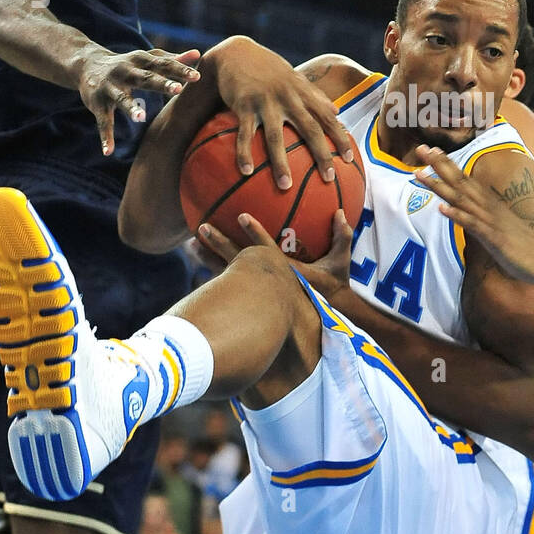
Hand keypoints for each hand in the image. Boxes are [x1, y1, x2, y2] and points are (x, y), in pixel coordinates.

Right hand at [79, 47, 201, 154]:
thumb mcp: (146, 59)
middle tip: (177, 89)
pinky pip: (102, 122)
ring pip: (121, 98)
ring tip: (141, 117)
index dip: (179, 69)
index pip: (163, 64)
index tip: (196, 76)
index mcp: (140, 60)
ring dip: (131, 107)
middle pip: (145, 78)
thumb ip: (171, 59)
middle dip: (161, 83)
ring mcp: (109, 88)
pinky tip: (108, 151)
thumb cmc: (127, 64)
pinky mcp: (97, 104)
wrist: (86, 64)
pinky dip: (105, 137)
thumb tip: (197, 53)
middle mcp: (124, 71)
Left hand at [194, 209, 353, 302]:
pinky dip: (214, 270)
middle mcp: (267, 279)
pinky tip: (200, 259)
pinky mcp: (252, 295)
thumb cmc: (331, 286)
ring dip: (209, 258)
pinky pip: (227, 282)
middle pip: (238, 258)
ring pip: (227, 271)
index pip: (267, 248)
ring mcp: (257, 289)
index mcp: (285, 269)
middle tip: (201, 228)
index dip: (255, 232)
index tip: (242, 216)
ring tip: (190, 245)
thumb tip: (341, 212)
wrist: (322, 320)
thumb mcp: (340, 263)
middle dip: (219, 243)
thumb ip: (342, 236)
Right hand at [210, 38, 354, 189]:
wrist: (236, 52)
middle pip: (309, 129)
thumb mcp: (295, 78)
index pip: (327, 117)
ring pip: (276, 136)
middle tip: (328, 178)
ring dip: (281, 162)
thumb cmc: (269, 69)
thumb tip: (338, 112)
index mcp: (302, 93)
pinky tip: (246, 172)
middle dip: (321, 154)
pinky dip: (245, 153)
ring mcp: (265, 101)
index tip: (349, 159)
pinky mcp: (243, 105)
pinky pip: (245, 134)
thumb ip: (316, 96)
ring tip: (286, 186)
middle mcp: (288, 97)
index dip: (340, 137)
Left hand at [416, 145, 533, 284]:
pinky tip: (441, 208)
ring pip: (460, 199)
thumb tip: (468, 215)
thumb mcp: (500, 227)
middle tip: (420, 149)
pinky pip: (472, 224)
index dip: (446, 164)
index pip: (464, 179)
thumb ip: (483, 219)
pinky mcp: (494, 237)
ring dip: (439, 185)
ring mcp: (490, 221)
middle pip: (459, 182)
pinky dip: (457, 215)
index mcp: (489, 204)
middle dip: (438, 165)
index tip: (429, 150)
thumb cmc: (524, 246)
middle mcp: (488, 207)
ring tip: (419, 174)